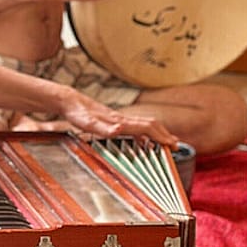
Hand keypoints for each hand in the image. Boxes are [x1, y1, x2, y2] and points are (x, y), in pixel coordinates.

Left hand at [56, 88, 177, 146]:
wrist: (70, 101)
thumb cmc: (77, 113)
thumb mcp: (87, 123)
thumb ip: (102, 128)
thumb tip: (119, 130)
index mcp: (119, 121)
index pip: (147, 127)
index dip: (161, 136)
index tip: (173, 145)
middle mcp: (122, 119)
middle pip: (150, 124)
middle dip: (164, 135)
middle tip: (176, 146)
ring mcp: (118, 118)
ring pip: (143, 125)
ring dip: (157, 134)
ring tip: (166, 144)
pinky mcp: (113, 120)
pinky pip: (135, 127)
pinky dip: (144, 134)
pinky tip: (143, 142)